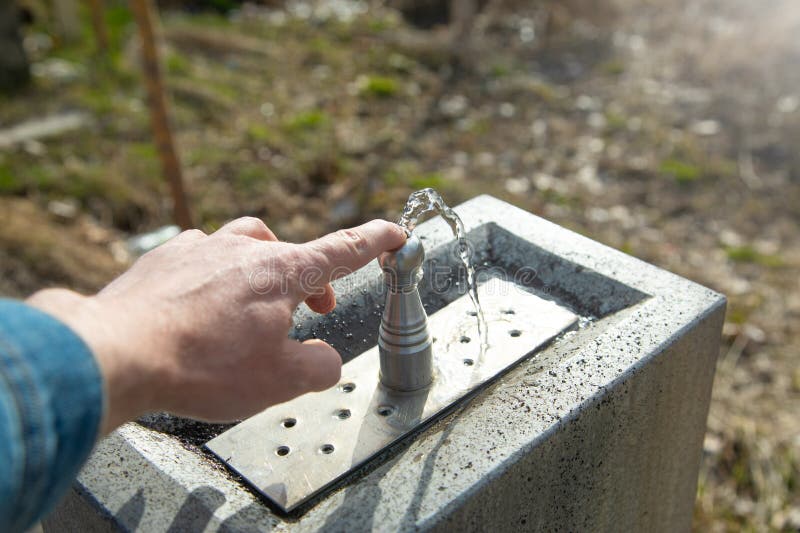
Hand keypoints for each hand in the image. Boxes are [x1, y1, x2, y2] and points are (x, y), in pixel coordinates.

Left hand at [27, 217, 405, 433]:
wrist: (115, 352)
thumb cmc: (201, 366)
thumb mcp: (278, 382)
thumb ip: (317, 367)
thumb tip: (324, 360)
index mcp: (280, 272)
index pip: (342, 251)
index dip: (374, 241)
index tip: (394, 231)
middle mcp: (242, 249)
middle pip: (294, 253)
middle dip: (312, 280)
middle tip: (314, 309)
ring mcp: (199, 248)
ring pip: (247, 243)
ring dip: (264, 268)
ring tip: (257, 303)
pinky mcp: (164, 259)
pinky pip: (203, 254)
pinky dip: (218, 273)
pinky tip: (204, 303)